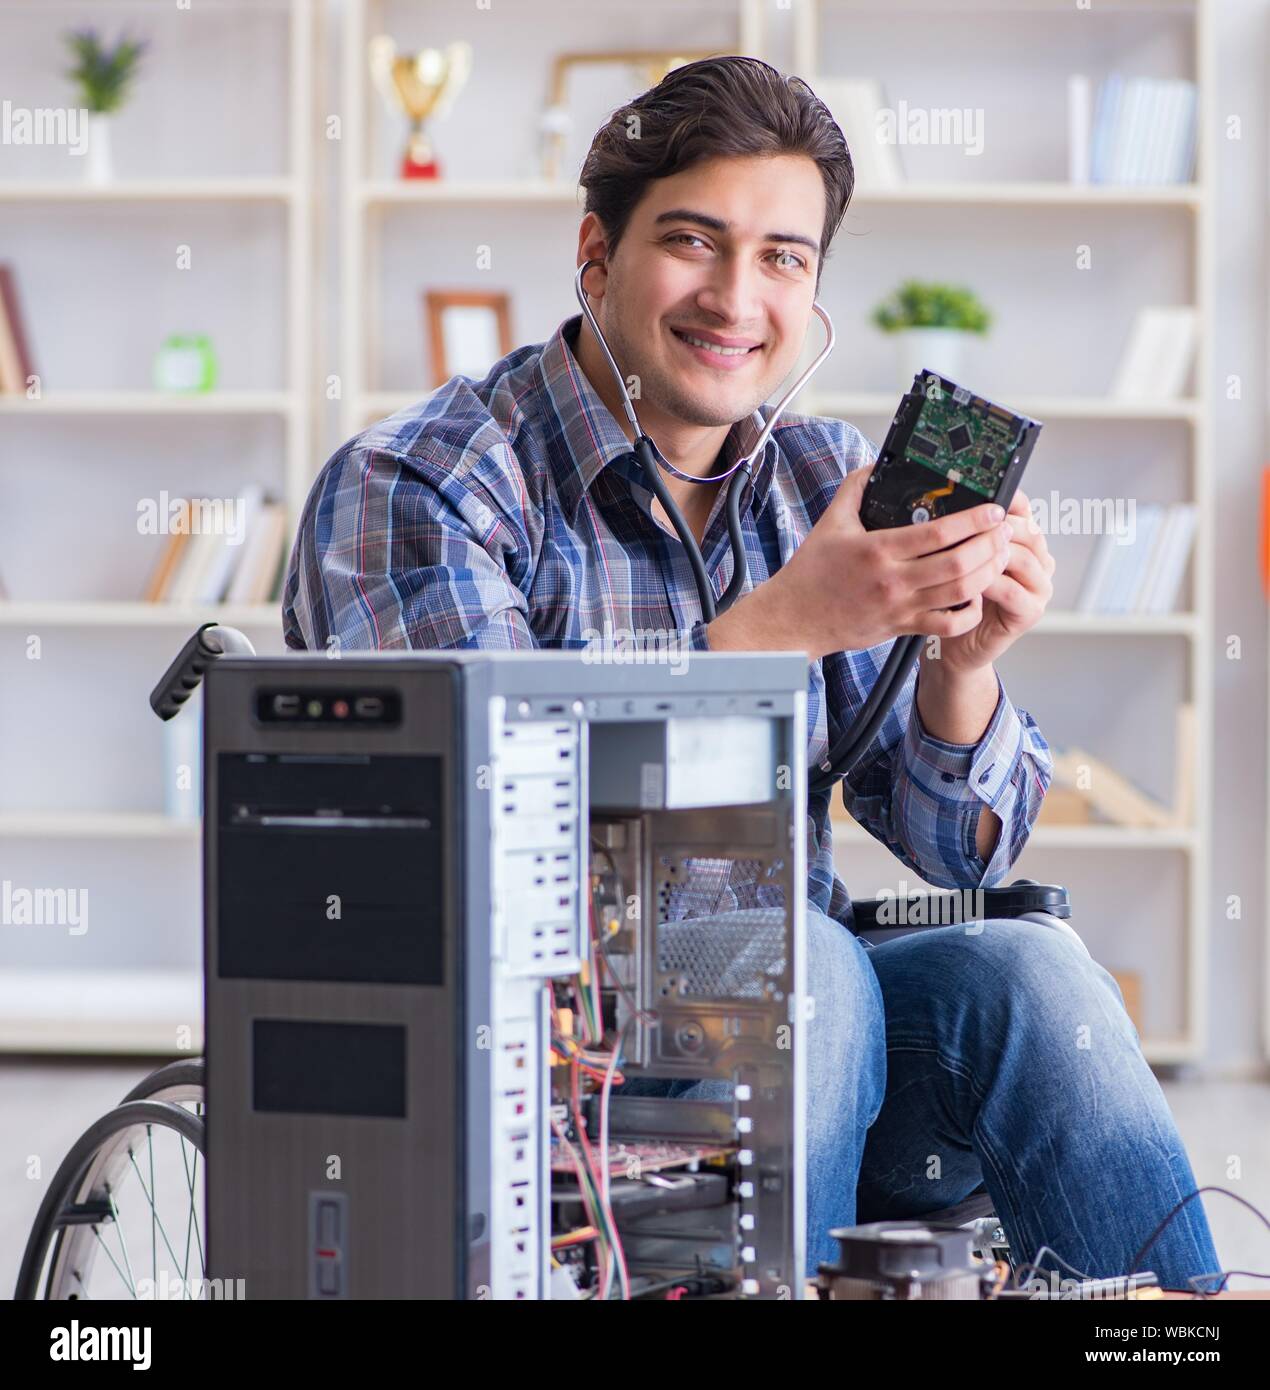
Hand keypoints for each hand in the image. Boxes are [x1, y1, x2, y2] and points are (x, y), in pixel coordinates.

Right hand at [707, 463, 1017, 659]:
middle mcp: (893, 580)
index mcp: (878, 550)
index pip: (938, 533)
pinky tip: (976, 595)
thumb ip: (855, 488)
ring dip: (987, 573)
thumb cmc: (811, 573)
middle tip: (1004, 531)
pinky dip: (969, 611)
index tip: (994, 510)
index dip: (974, 520)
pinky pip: (947, 625)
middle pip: (958, 564)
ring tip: (998, 556)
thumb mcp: (830, 522)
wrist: (794, 618)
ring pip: (959, 594)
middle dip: (990, 545)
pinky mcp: (902, 627)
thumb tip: (876, 465)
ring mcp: (900, 607)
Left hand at [929, 487, 1055, 675]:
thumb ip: (962, 534)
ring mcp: (1039, 587)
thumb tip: (946, 503)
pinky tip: (967, 581)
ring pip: (1021, 558)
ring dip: (992, 553)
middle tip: (970, 524)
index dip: (1007, 500)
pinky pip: (1012, 591)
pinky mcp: (1030, 611)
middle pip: (1028, 531)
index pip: (1024, 511)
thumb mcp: (957, 559)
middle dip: (997, 526)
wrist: (956, 642)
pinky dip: (989, 584)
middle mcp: (1039, 561)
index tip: (983, 496)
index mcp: (1025, 542)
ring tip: (963, 552)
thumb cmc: (955, 597)